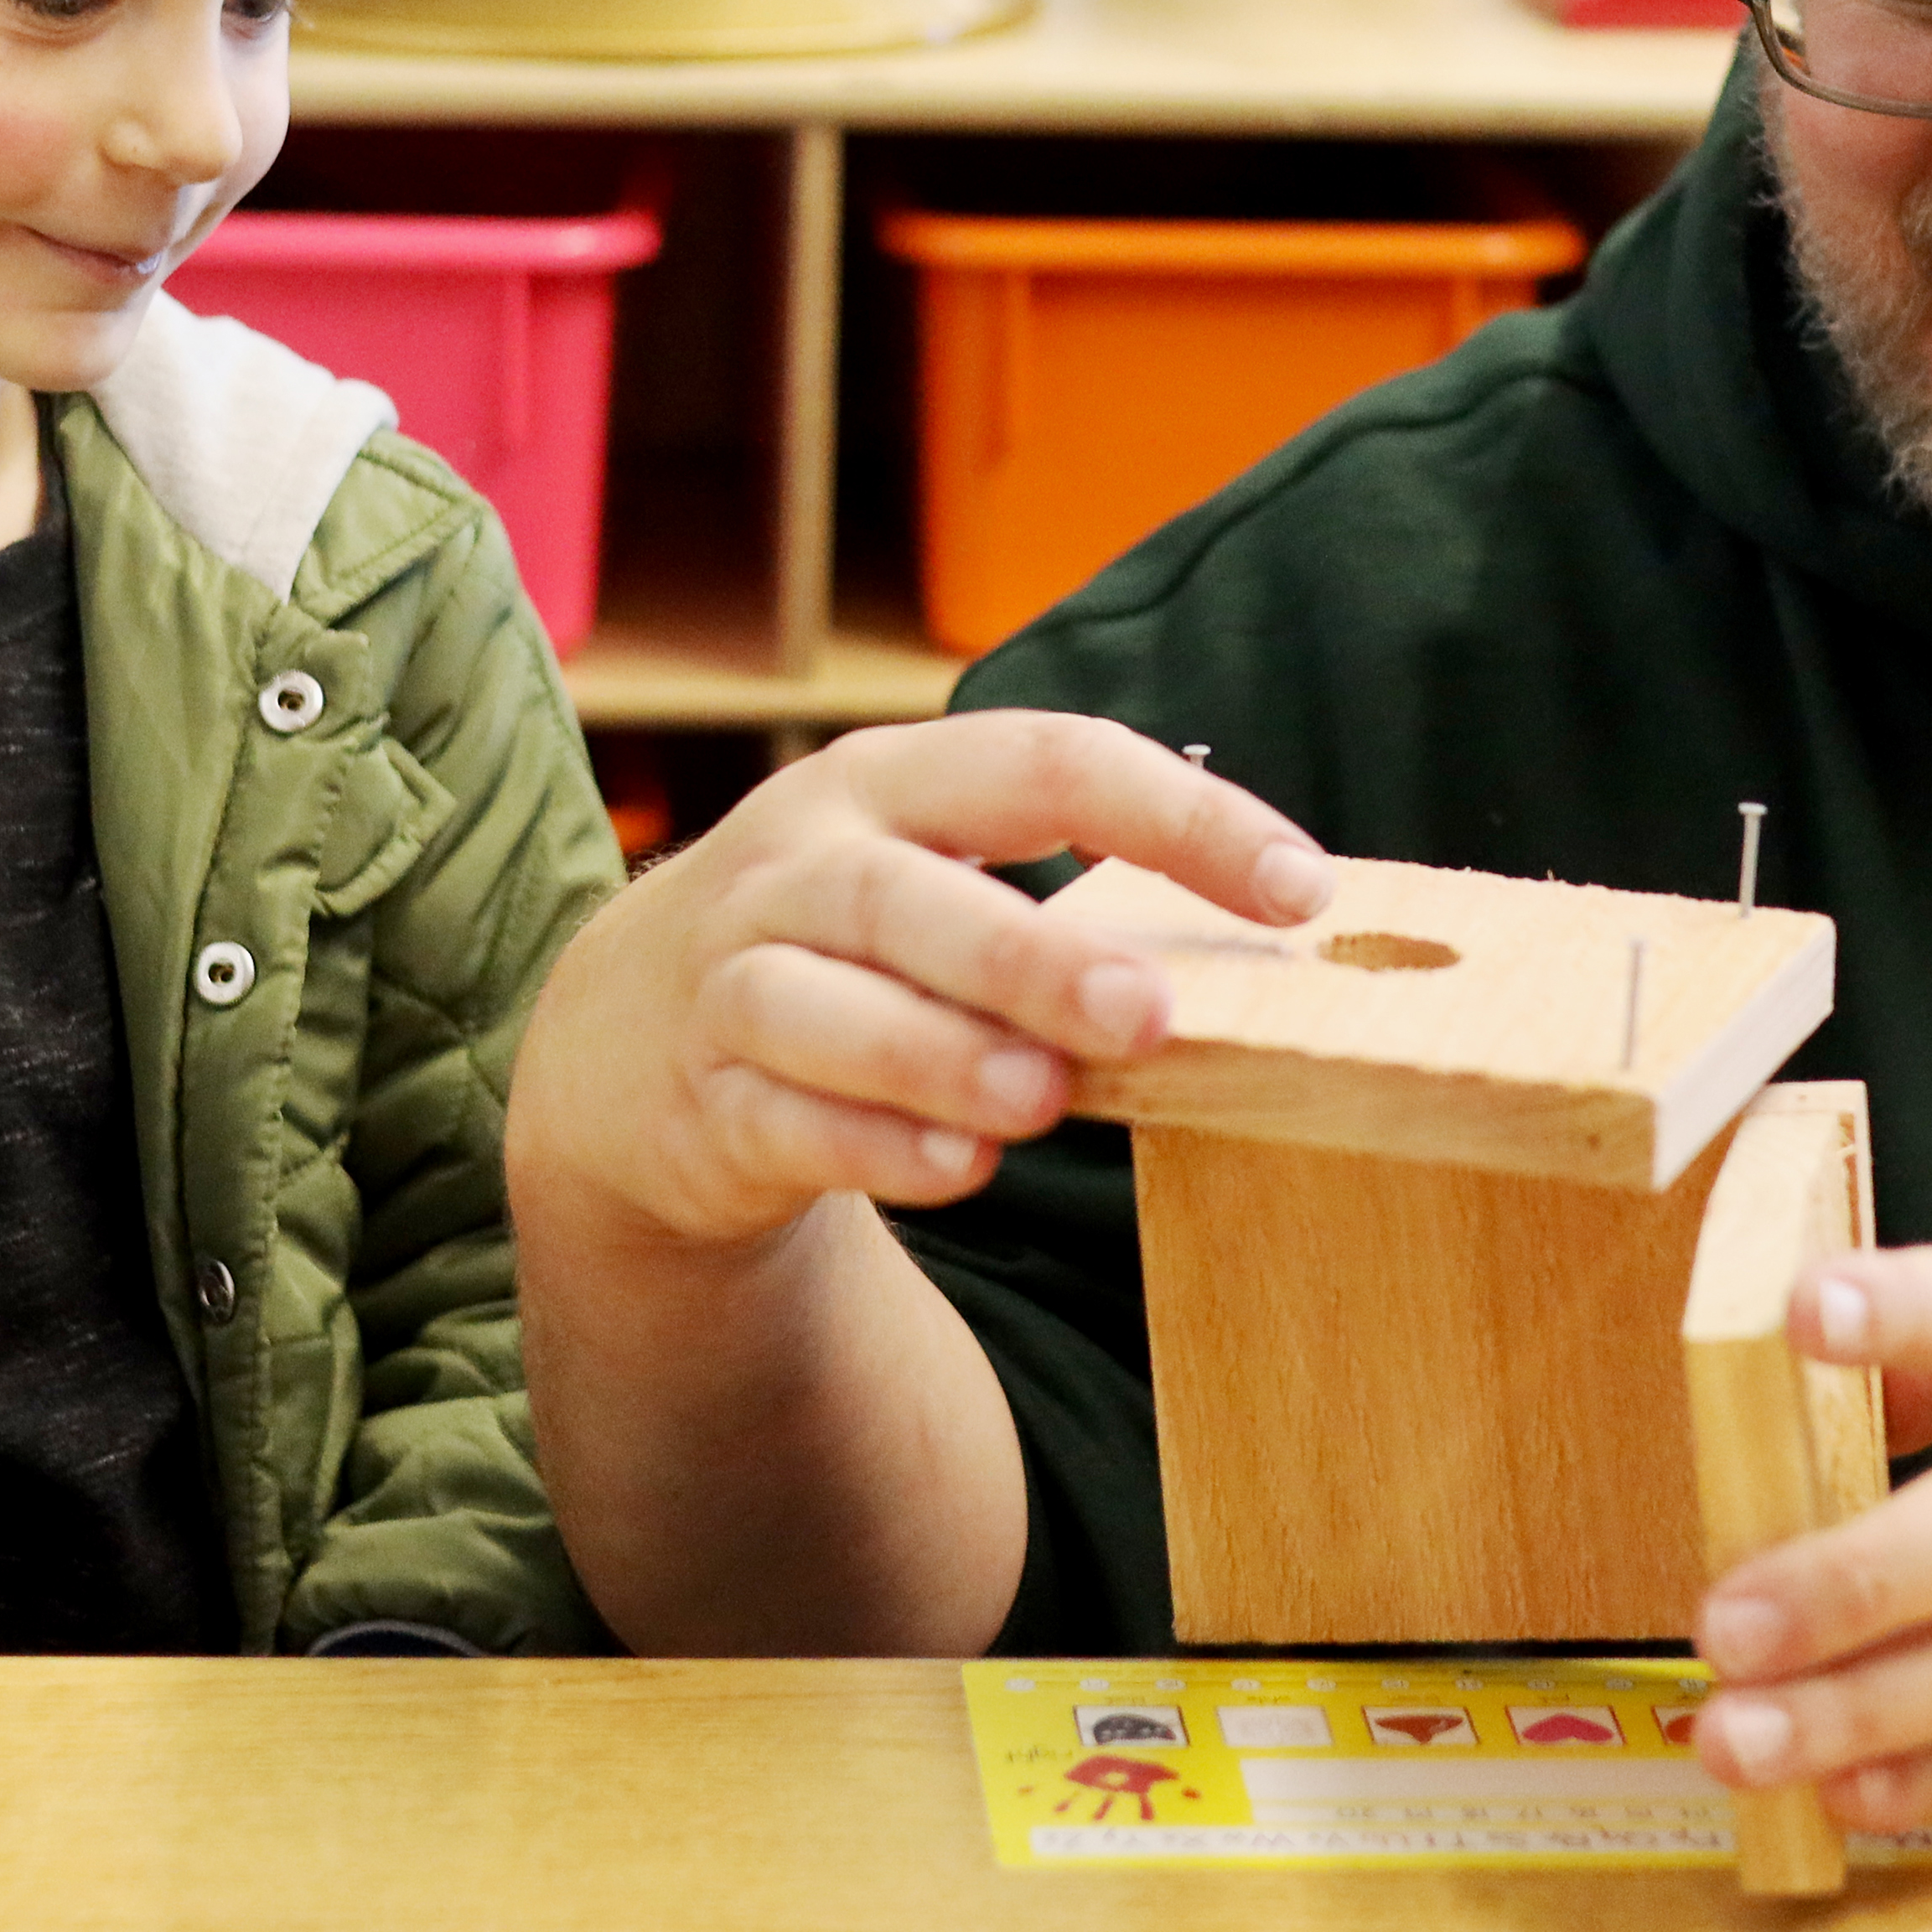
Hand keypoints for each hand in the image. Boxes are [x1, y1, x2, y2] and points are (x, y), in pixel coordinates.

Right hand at [506, 713, 1331, 1254]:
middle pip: (904, 894)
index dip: (1178, 819)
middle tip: (1151, 1011)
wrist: (628, 1044)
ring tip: (1046, 1097)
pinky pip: (786, 1121)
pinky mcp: (705, 1101)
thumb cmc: (850, 948)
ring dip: (942, 1053)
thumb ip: (1070, 907)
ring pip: (825, 1007)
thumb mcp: (936, 881)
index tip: (1303, 890)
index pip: (1045, 764)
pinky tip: (960, 1167)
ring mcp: (734, 981)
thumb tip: (1270, 944)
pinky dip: (875, 1147)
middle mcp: (799, 865)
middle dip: (1031, 953)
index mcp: (890, 783)